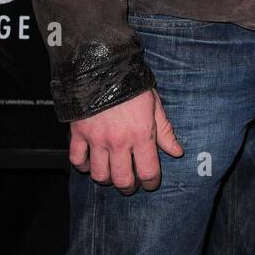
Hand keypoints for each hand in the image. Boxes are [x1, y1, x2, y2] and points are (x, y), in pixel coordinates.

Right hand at [69, 89, 183, 192]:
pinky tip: (89, 163)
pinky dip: (83, 166)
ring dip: (106, 179)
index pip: (148, 172)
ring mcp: (97, 139)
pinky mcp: (79, 133)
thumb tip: (177, 151)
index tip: (151, 183)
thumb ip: (165, 131)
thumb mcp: (154, 105)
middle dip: (128, 187)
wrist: (103, 67)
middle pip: (122, 179)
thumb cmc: (131, 84)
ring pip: (99, 174)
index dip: (151, 183)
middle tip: (131, 185)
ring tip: (111, 174)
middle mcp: (119, 141)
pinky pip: (77, 159)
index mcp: (141, 135)